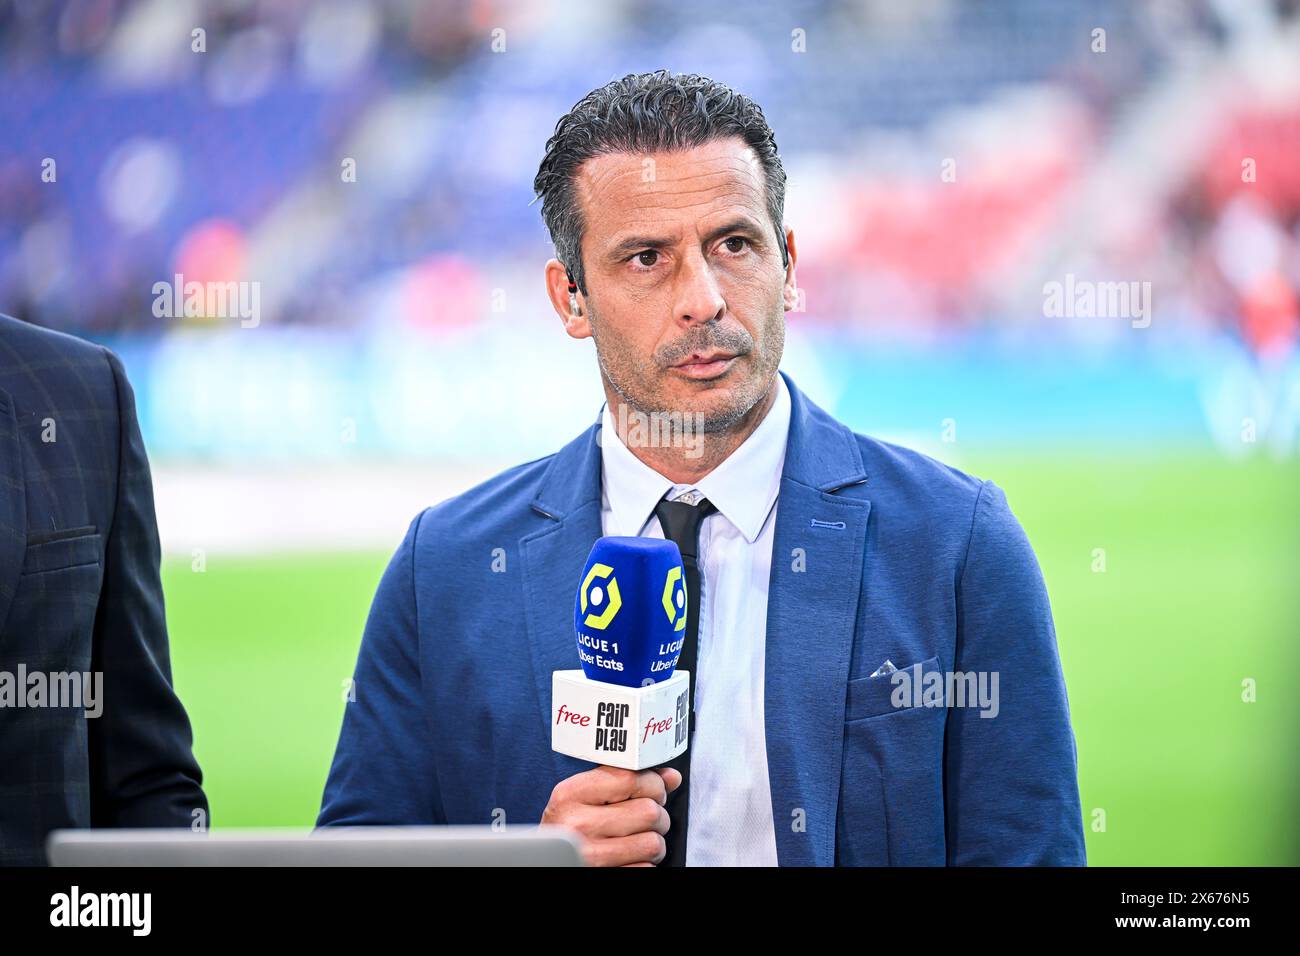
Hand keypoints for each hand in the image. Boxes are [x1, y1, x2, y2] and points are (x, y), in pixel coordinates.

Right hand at [541, 765, 682, 866]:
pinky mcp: (603, 876)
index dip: (653, 783)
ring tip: (639, 839)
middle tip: (647, 818)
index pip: (631, 778)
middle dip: (657, 815)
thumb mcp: (586, 796)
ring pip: (653, 843)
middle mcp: (577, 825)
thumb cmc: (570, 827)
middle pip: (649, 811)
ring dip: (653, 842)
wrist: (549, 861)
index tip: (653, 789)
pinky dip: (644, 863)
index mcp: (570, 795)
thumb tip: (671, 776)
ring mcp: (590, 856)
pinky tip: (630, 857)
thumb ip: (626, 781)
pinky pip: (646, 868)